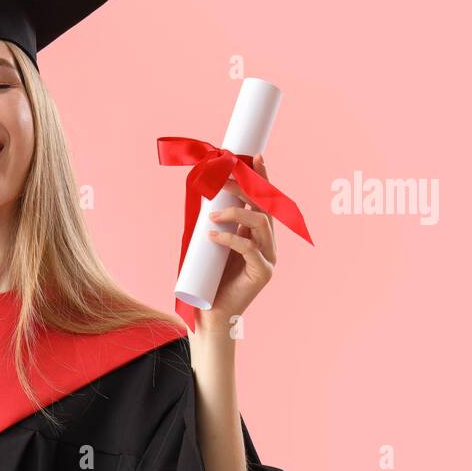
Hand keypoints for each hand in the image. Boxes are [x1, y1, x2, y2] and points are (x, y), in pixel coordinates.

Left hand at [200, 153, 275, 331]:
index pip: (262, 200)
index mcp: (258, 233)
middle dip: (244, 188)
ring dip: (234, 213)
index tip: (254, 157)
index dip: (261, 178)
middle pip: (263, 206)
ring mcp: (268, 257)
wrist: (210, 313)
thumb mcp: (210, 243)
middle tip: (221, 181)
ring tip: (211, 216)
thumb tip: (202, 192)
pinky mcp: (263, 272)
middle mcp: (268, 242)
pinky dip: (230, 238)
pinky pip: (249, 248)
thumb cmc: (208, 279)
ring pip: (259, 223)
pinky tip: (213, 235)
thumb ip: (214, 223)